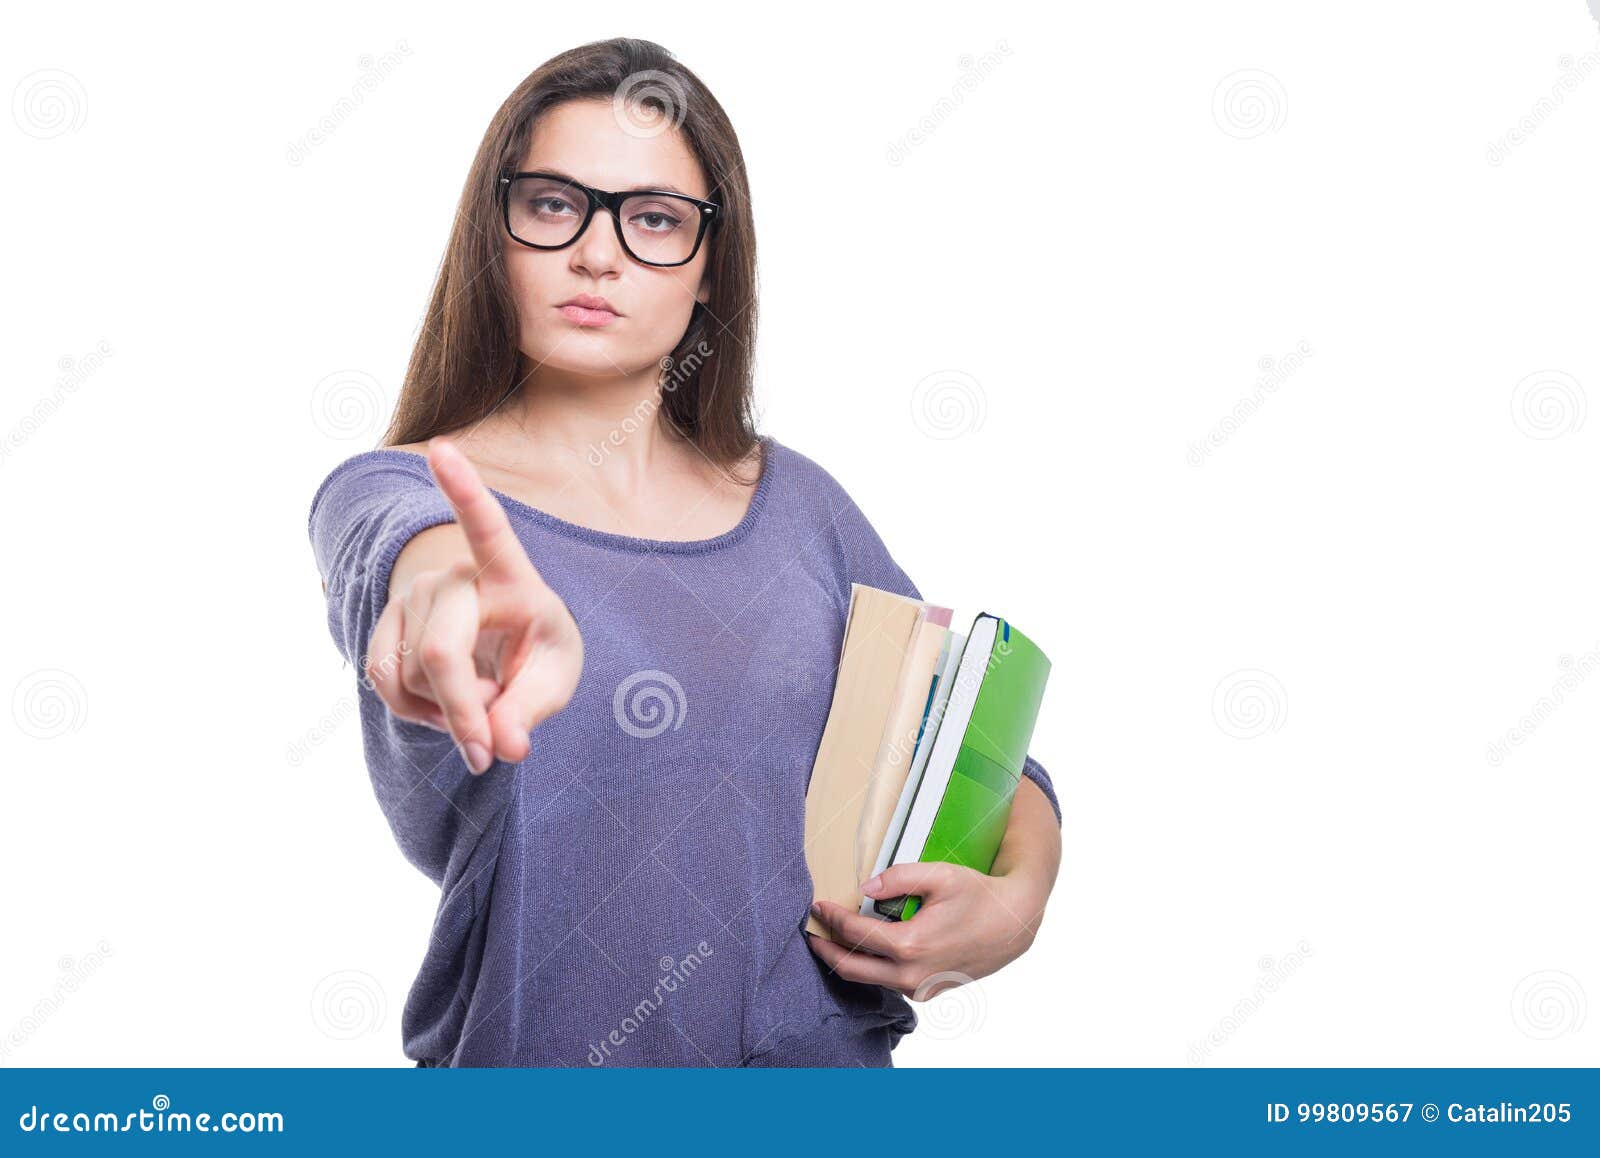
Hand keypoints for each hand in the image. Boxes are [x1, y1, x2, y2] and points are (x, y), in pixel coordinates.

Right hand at [366, 437, 583, 773]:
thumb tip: (502, 746)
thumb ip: (531, 711)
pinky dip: (416, 711)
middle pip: (439, 650)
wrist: (504, 650)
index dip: (464, 490)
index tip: (441, 449)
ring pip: (409, 674)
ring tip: (479, 703)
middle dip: (461, 711)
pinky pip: (383, 682)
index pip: (488, 528)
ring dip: (445, 712)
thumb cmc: (538, 652)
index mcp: (510, 575)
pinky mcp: (384, 625)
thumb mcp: (555, 681)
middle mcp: (455, 577)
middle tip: (486, 755)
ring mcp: (414, 598)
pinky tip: (444, 707)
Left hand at [805, 860, 1049, 999]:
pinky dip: (872, 967)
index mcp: (911, 945)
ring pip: (869, 979)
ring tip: (834, 938)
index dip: (832, 919)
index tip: (817, 906)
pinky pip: (889, 982)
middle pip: (851, 968)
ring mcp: (919, 988)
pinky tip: (868, 948)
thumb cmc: (979, 896)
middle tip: (810, 932)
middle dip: (826, 950)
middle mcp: (911, 975)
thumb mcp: (941, 875)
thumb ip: (900, 877)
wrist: (1013, 925)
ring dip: (848, 960)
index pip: (856, 934)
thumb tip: (866, 887)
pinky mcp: (926, 992)